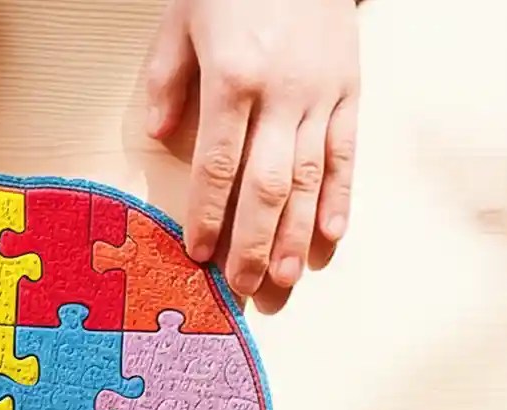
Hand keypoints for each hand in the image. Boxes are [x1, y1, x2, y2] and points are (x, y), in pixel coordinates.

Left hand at [145, 0, 359, 310]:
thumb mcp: (181, 20)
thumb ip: (166, 79)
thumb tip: (157, 133)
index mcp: (234, 79)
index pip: (219, 163)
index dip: (208, 213)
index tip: (198, 254)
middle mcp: (282, 94)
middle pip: (266, 184)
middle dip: (253, 241)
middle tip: (243, 287)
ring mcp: (322, 95)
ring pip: (309, 177)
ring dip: (296, 234)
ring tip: (285, 279)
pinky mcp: (350, 91)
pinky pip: (346, 152)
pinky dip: (341, 196)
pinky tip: (331, 235)